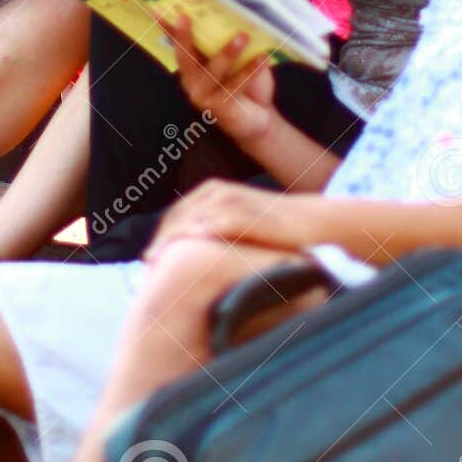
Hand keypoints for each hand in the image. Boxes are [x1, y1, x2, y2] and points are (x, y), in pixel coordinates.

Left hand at [145, 179, 314, 259]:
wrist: (315, 223)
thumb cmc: (276, 230)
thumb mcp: (238, 226)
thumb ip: (214, 233)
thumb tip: (189, 257)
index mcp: (211, 192)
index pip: (173, 216)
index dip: (159, 239)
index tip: (148, 262)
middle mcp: (216, 192)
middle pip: (175, 219)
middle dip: (159, 244)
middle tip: (146, 269)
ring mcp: (230, 201)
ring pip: (187, 222)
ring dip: (170, 244)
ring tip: (158, 268)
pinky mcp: (243, 214)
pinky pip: (212, 227)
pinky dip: (195, 241)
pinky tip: (184, 261)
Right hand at [162, 12, 281, 149]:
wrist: (260, 118)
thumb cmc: (247, 84)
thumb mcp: (236, 59)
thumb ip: (228, 42)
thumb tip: (233, 14)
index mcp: (193, 65)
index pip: (177, 43)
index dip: (168, 27)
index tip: (158, 10)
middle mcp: (192, 80)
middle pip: (185, 57)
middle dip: (183, 37)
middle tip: (185, 17)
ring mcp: (202, 96)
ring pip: (212, 72)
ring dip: (227, 53)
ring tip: (243, 36)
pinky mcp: (218, 107)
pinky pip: (234, 86)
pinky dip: (249, 71)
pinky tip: (262, 57)